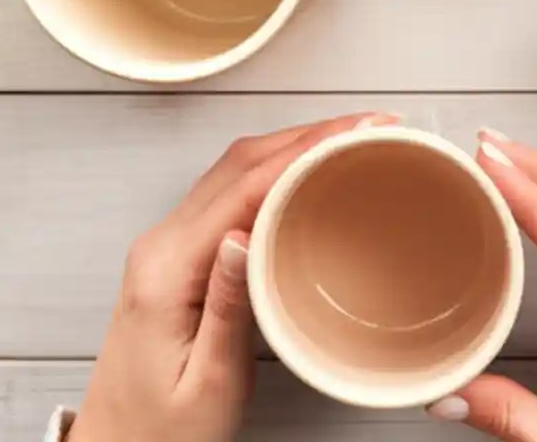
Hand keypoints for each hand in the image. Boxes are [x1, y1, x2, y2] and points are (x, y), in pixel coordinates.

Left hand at [68, 112, 397, 441]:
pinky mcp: (181, 256)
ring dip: (295, 145)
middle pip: (239, 163)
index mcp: (166, 271)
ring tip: (355, 138)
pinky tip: (310, 172)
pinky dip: (277, 170)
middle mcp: (161, 246)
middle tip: (376, 125)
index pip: (243, 187)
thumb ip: (228, 308)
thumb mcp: (207, 383)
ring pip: (235, 170)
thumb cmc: (162, 433)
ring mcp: (168, 246)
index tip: (359, 131)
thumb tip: (245, 235)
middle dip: (311, 133)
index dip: (306, 149)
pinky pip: (231, 193)